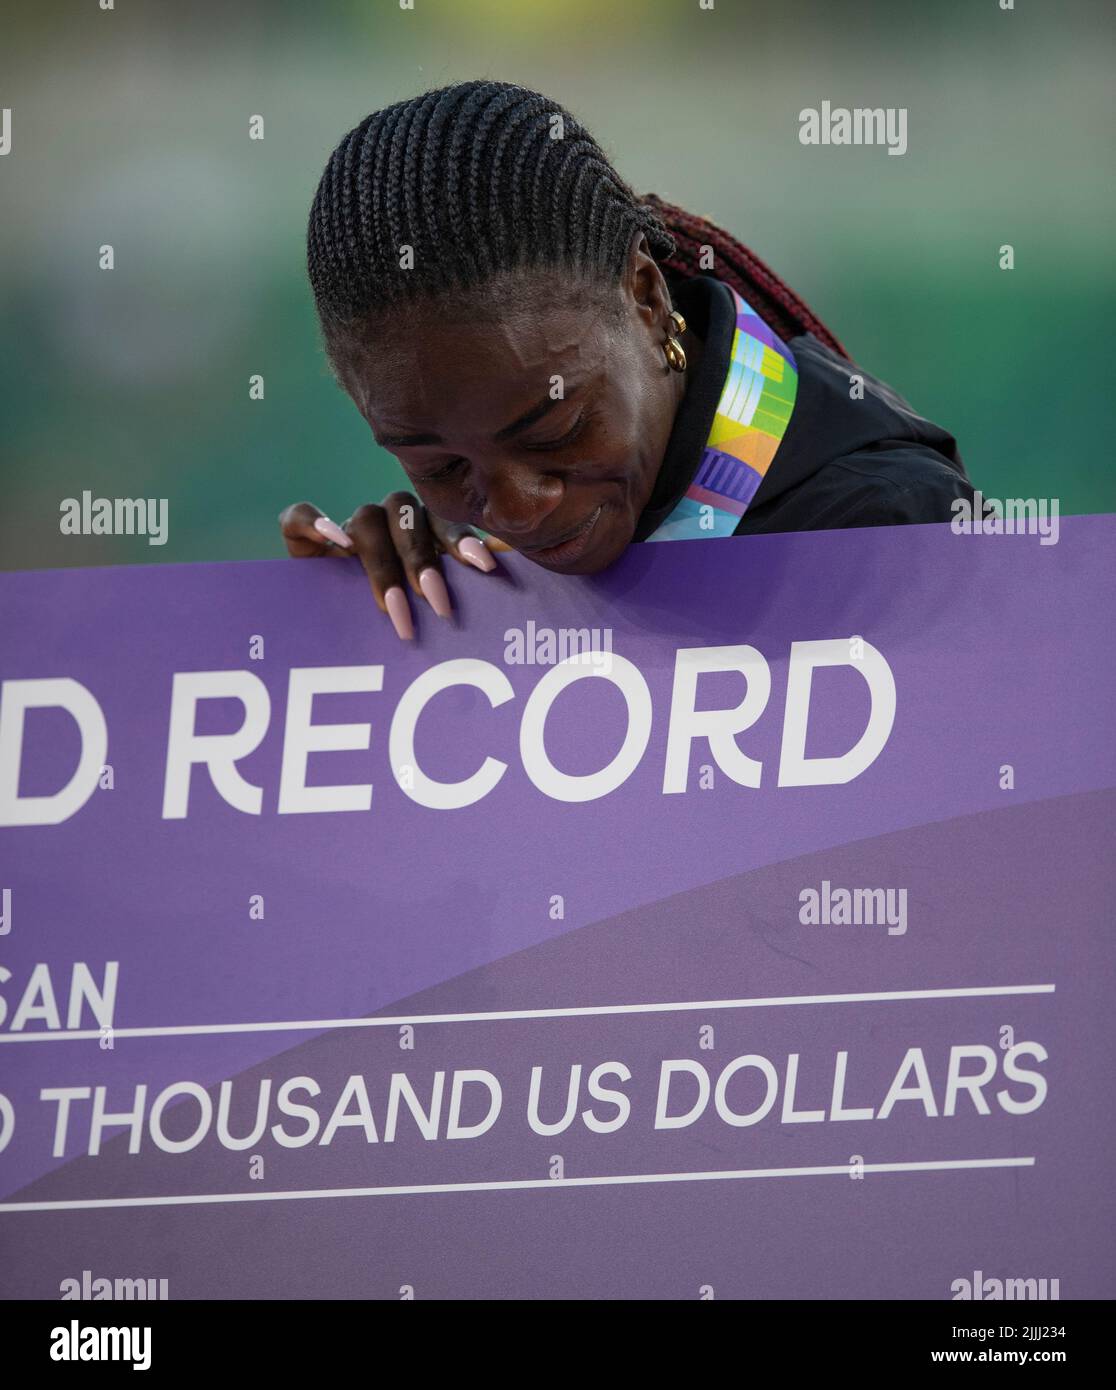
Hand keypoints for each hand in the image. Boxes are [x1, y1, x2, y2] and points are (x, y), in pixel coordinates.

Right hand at [278, 493, 506, 639]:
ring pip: (366, 519)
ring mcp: (346, 526)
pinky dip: (315, 523)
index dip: (463, 540)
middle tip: (437, 605)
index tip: (485, 566)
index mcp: (423, 532)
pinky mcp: (302, 536)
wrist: (331, 630)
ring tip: (393, 608)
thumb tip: (506, 587)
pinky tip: (335, 542)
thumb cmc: (399, 623)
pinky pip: (301, 516)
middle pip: (407, 517)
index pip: (444, 521)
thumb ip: (463, 594)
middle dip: (423, 561)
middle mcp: (387, 521)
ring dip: (383, 564)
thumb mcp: (430, 612)